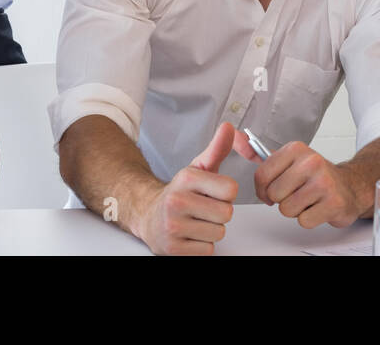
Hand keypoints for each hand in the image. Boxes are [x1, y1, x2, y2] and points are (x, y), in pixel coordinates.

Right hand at [135, 122, 244, 254]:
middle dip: (219, 213)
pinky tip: (190, 235)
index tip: (213, 192)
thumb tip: (229, 127)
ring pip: (218, 233)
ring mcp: (173, 226)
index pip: (230, 189)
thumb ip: (217, 149)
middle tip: (203, 209)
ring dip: (211, 230)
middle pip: (226, 213)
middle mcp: (176, 201)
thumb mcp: (197, 168)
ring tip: (196, 221)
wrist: (148, 215)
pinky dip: (202, 245)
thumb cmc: (179, 193)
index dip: (226, 193)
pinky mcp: (172, 249)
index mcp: (186, 179)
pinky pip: (207, 250)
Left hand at [243, 140, 361, 227]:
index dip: (262, 189)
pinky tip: (318, 207)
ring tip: (308, 200)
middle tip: (295, 194)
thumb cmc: (316, 175)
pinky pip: (304, 221)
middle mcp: (311, 162)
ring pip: (287, 209)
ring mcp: (323, 182)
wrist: (350, 186)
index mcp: (296, 149)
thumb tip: (233, 137)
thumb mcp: (291, 159)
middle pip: (274, 194)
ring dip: (295, 210)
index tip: (270, 190)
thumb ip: (263, 156)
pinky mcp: (333, 202)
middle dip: (281, 200)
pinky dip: (309, 219)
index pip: (262, 174)